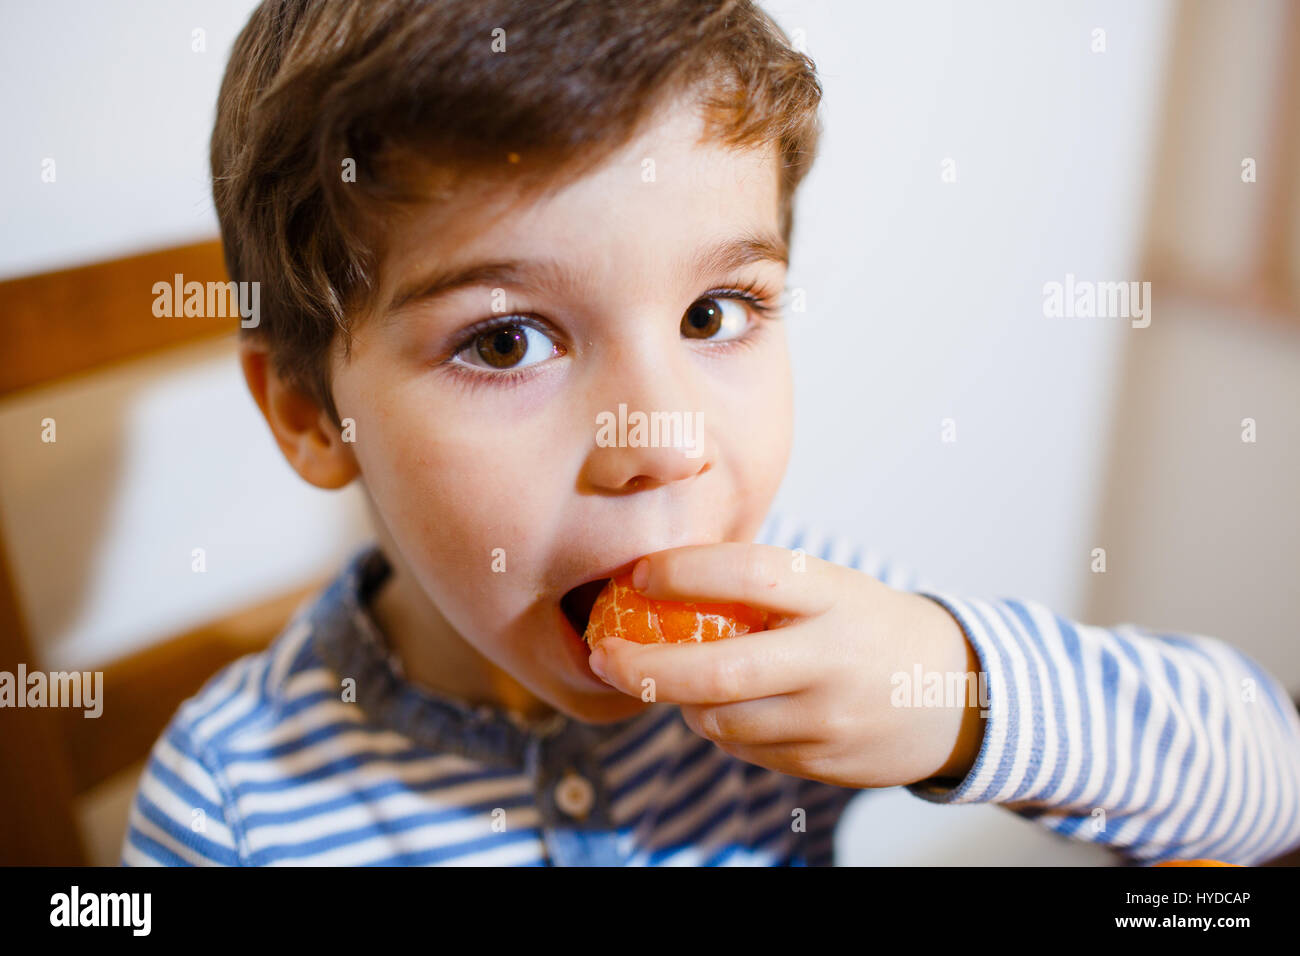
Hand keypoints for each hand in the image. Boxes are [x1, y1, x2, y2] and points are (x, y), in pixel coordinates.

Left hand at [587, 542, 986, 788]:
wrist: (953, 695)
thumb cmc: (869, 626)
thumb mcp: (831, 588)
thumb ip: (762, 588)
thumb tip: (660, 578)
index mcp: (834, 596)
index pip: (749, 577)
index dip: (684, 571)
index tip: (636, 572)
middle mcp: (832, 659)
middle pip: (719, 671)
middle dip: (646, 667)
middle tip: (604, 655)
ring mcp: (830, 719)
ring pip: (723, 720)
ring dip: (683, 701)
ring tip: (675, 678)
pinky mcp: (826, 764)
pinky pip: (746, 750)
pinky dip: (721, 727)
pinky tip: (726, 707)